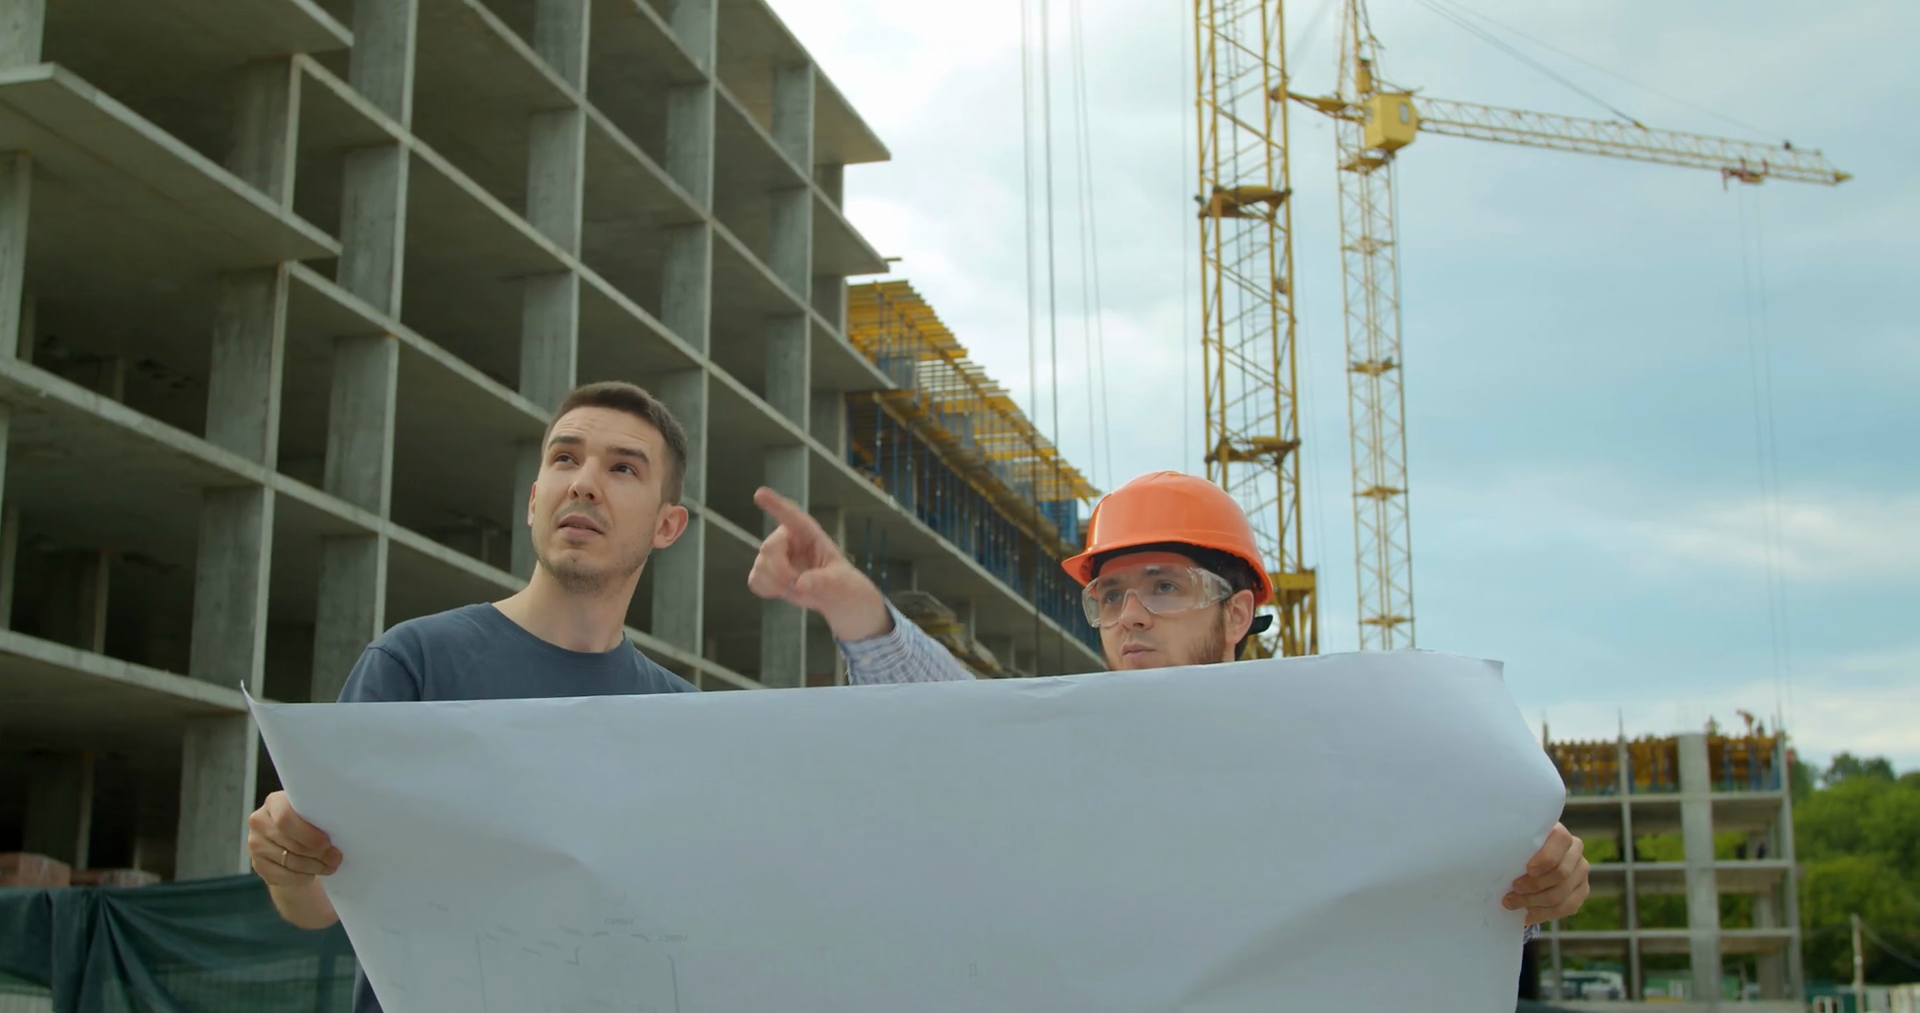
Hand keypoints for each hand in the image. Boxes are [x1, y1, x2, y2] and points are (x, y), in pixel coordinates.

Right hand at [247, 790, 341, 887]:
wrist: (294, 842)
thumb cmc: (312, 822)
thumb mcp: (315, 812)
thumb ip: (321, 814)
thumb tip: (346, 824)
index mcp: (275, 801)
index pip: (285, 818)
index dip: (308, 834)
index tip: (327, 843)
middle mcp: (259, 821)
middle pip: (290, 843)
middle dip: (317, 854)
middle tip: (336, 859)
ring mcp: (255, 844)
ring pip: (288, 861)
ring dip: (313, 867)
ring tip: (329, 867)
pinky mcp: (257, 864)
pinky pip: (281, 876)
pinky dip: (300, 878)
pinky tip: (312, 874)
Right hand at [749, 486, 891, 640]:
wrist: (835, 599)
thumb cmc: (842, 583)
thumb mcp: (839, 582)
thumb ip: (822, 582)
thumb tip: (801, 584)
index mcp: (809, 533)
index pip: (791, 516)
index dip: (775, 504)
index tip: (760, 493)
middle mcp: (788, 539)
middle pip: (769, 548)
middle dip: (780, 570)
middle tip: (798, 584)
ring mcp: (775, 556)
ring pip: (760, 566)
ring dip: (776, 583)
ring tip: (797, 588)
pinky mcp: (767, 573)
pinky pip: (755, 580)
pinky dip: (766, 589)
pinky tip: (782, 591)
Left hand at [1504, 822, 1588, 925]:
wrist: (1530, 856)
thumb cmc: (1517, 846)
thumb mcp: (1515, 840)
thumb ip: (1512, 844)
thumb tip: (1488, 853)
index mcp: (1560, 833)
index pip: (1561, 842)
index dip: (1546, 858)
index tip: (1527, 869)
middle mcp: (1576, 849)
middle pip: (1561, 873)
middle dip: (1534, 886)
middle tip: (1512, 891)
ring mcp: (1581, 871)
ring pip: (1562, 894)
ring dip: (1534, 903)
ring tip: (1512, 904)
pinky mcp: (1582, 890)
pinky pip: (1567, 907)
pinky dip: (1544, 913)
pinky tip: (1526, 914)